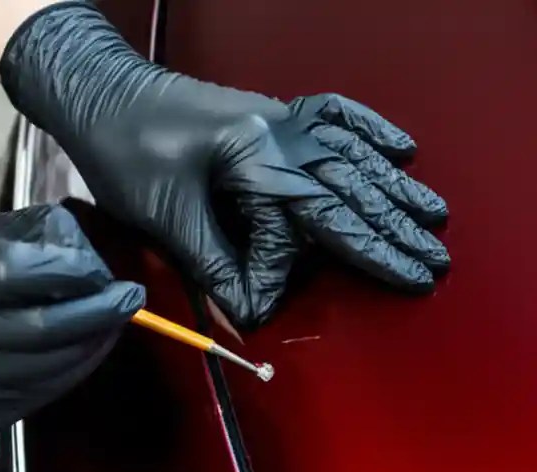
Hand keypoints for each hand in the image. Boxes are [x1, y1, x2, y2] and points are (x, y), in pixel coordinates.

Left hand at [0, 1, 447, 328]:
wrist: (101, 92)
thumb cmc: (126, 150)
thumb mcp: (166, 219)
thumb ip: (215, 266)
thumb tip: (248, 313)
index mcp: (255, 156)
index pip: (300, 226)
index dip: (287, 273)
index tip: (268, 308)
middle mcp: (279, 132)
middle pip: (349, 190)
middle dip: (391, 232)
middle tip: (431, 264)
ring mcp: (281, 117)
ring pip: (353, 158)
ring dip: (395, 191)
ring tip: (435, 217)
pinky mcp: (273, 112)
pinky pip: (337, 118)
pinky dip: (371, 133)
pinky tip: (401, 150)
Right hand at [0, 204, 144, 437]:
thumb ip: (13, 242)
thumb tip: (81, 251)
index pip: (13, 273)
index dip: (68, 271)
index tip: (102, 269)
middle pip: (39, 328)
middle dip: (95, 313)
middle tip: (130, 298)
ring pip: (44, 368)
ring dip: (90, 345)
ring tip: (113, 322)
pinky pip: (34, 395)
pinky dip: (67, 372)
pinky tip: (84, 351)